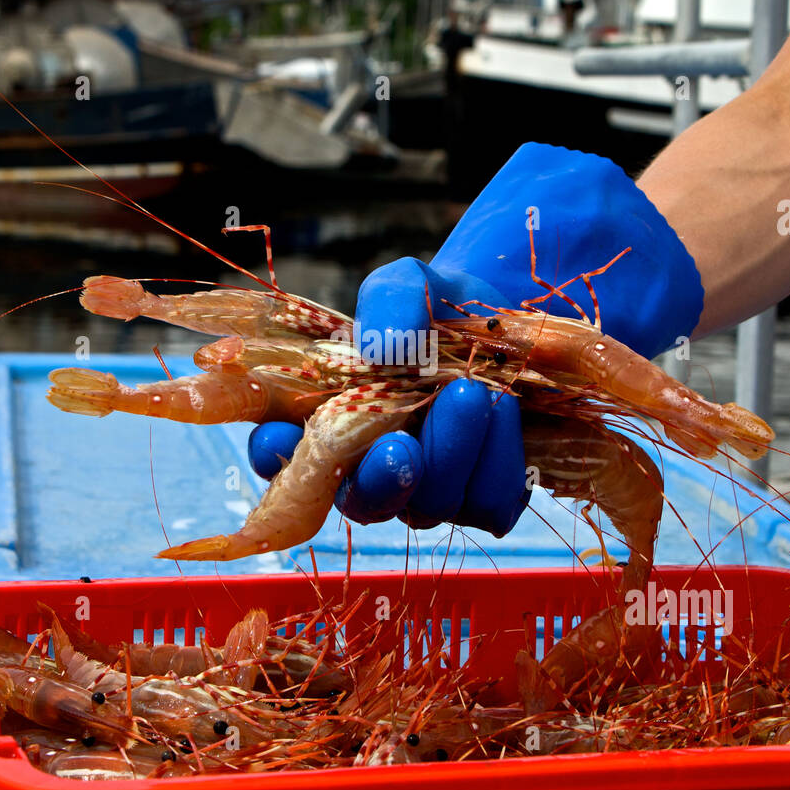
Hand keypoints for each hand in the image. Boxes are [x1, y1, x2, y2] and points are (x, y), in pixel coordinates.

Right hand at [249, 142, 703, 533]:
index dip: (276, 454)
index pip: (285, 456)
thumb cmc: (441, 308)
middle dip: (380, 476)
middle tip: (402, 439)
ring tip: (475, 393)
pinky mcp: (487, 499)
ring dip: (452, 452)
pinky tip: (506, 413)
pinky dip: (499, 460)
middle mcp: (374, 470)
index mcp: (332, 422)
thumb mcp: (411, 284)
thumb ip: (391, 300)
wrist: (513, 323)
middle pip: (362, 502)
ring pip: (432, 504)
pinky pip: (489, 504)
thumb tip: (383, 347)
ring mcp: (432, 492)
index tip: (283, 434)